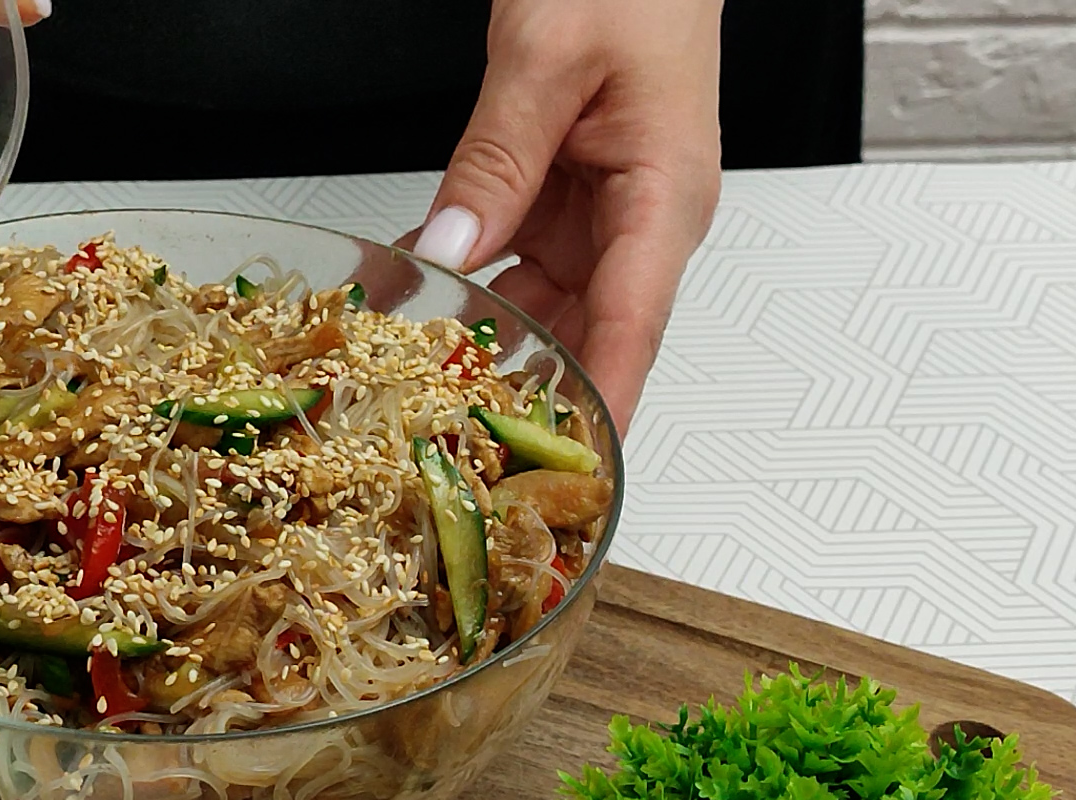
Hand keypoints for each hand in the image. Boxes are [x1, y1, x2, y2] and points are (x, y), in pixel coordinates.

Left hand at [410, 0, 723, 431]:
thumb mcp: (545, 57)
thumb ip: (495, 158)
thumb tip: (449, 249)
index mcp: (667, 193)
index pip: (634, 324)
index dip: (598, 402)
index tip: (566, 467)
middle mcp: (645, 218)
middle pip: (586, 334)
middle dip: (524, 393)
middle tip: (454, 444)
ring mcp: (605, 214)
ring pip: (544, 308)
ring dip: (483, 345)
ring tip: (414, 389)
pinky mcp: (566, 200)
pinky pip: (515, 262)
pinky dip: (466, 286)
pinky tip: (408, 307)